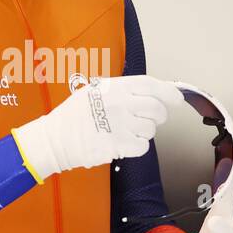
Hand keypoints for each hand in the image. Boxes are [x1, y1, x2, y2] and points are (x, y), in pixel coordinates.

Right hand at [11, 75, 183, 181]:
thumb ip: (121, 91)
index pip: (151, 85)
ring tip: (127, 131)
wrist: (55, 138)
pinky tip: (124, 143)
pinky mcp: (119, 145)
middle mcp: (121, 104)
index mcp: (115, 87)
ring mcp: (121, 125)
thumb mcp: (95, 91)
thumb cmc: (73, 116)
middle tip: (149, 119)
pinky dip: (137, 146)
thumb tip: (149, 93)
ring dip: (144, 132)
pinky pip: (143, 146)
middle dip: (159, 116)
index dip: (168, 92)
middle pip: (157, 109)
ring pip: (151, 129)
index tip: (177, 98)